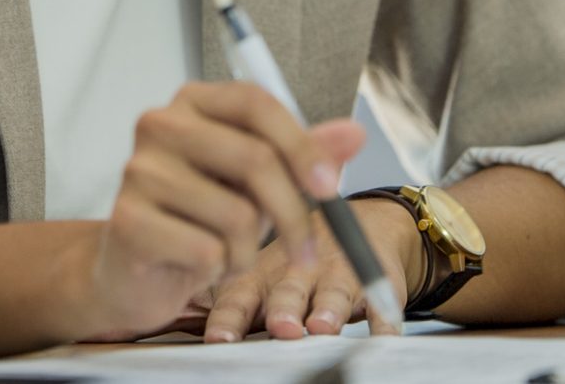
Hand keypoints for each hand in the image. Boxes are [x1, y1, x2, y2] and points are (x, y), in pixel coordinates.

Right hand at [72, 82, 364, 341]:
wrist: (133, 269)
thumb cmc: (199, 218)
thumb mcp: (257, 184)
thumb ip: (302, 156)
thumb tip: (354, 133)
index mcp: (193, 103)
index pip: (255, 102)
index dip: (300, 143)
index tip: (330, 186)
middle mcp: (160, 124)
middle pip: (254, 158)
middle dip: (293, 215)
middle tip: (304, 252)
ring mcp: (138, 170)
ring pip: (236, 214)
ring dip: (248, 251)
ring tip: (229, 253)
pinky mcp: (127, 219)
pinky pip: (207, 251)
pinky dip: (220, 269)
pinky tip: (200, 266)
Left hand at [197, 194, 418, 341]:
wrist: (359, 226)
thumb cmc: (294, 261)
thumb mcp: (260, 276)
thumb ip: (232, 303)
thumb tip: (180, 320)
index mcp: (261, 274)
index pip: (239, 296)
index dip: (230, 317)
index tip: (218, 338)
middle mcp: (297, 272)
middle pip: (287, 292)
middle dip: (282, 310)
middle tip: (279, 326)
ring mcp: (336, 274)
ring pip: (331, 293)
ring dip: (326, 310)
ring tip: (321, 326)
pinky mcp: (376, 277)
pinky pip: (382, 298)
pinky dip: (384, 316)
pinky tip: (383, 332)